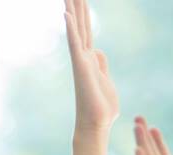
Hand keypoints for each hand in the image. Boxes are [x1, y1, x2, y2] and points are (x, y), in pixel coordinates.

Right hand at [65, 0, 117, 132]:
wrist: (97, 124)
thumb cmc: (102, 109)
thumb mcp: (106, 81)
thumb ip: (101, 65)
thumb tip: (98, 52)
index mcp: (91, 59)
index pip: (86, 30)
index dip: (83, 13)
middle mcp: (84, 57)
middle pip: (80, 24)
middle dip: (76, 5)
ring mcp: (81, 61)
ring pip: (76, 29)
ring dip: (71, 10)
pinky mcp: (81, 67)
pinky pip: (75, 43)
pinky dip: (70, 28)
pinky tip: (66, 14)